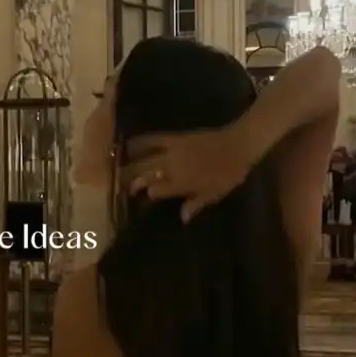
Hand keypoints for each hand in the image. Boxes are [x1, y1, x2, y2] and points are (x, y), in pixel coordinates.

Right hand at [121, 126, 250, 221]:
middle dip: (131, 182)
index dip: (147, 195)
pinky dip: (139, 142)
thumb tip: (182, 219)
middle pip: (144, 175)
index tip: (142, 198)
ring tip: (117, 171)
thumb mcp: (214, 194)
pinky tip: (128, 145)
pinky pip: (152, 139)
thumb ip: (195, 205)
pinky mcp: (174, 138)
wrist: (238, 144)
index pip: (155, 191)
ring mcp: (171, 151)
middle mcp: (171, 168)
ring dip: (129, 165)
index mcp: (180, 184)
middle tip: (119, 187)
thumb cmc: (228, 174)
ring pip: (144, 159)